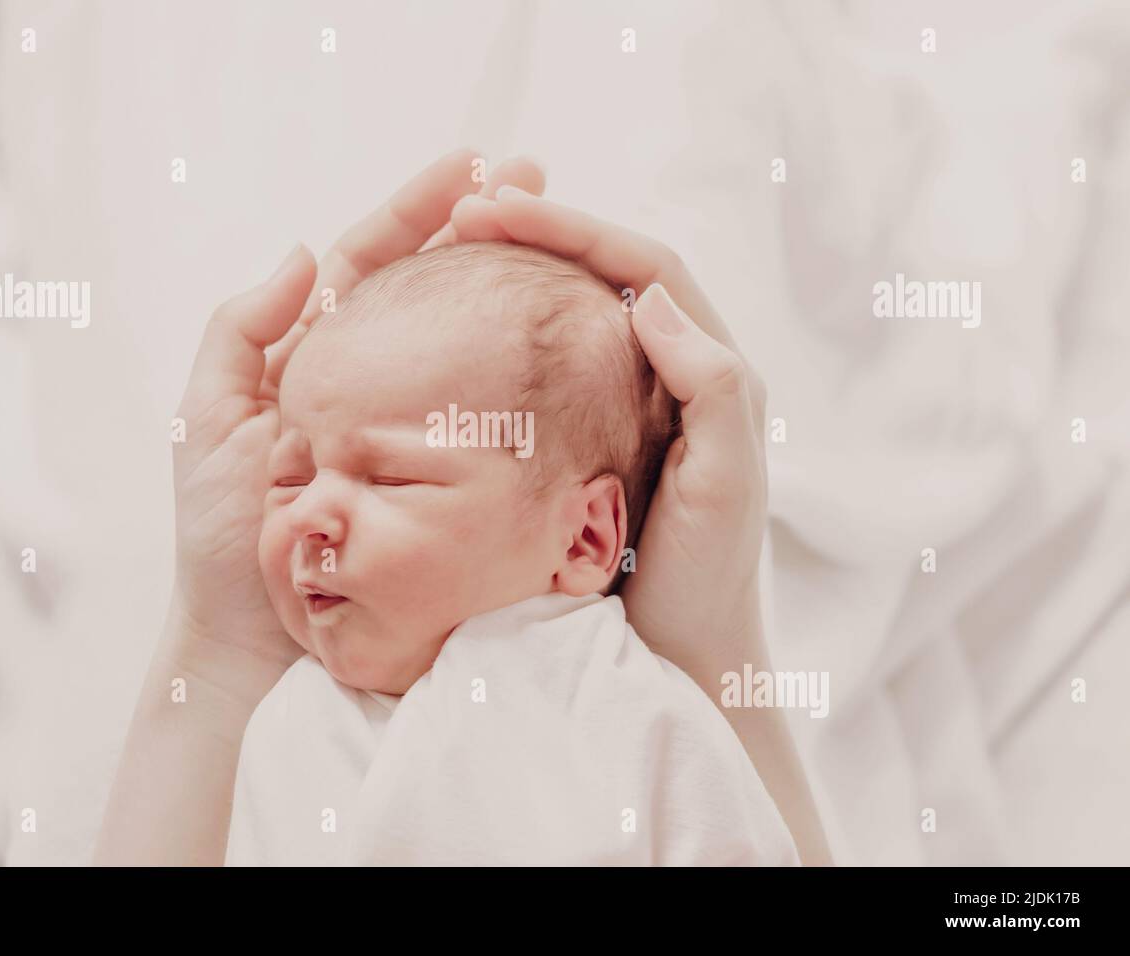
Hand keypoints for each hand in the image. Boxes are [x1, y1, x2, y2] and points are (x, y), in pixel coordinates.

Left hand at [172, 151, 545, 690]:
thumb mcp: (205, 417)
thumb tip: (305, 252)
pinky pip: (482, 414)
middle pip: (432, 286)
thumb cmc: (218, 536)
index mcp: (314, 355)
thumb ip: (242, 331)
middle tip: (540, 178)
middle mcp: (370, 381)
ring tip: (563, 236)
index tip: (473, 164)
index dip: (418, 210)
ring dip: (510, 284)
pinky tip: (553, 336)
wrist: (250, 641)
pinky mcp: (440, 476)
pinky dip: (517, 372)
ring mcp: (410, 427)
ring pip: (466, 340)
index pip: (373, 263)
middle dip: (483, 228)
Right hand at [450, 187, 766, 667]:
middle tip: (464, 213)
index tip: (498, 211)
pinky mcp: (592, 439)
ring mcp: (630, 406)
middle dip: (539, 235)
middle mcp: (674, 375)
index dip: (574, 229)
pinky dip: (511, 336)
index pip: (644, 267)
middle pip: (605, 274)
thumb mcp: (725, 483)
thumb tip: (648, 299)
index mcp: (714, 371)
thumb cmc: (706, 577)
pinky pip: (552, 367)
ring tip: (455, 251)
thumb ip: (712, 387)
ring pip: (574, 315)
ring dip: (522, 275)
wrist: (681, 655)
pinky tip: (467, 330)